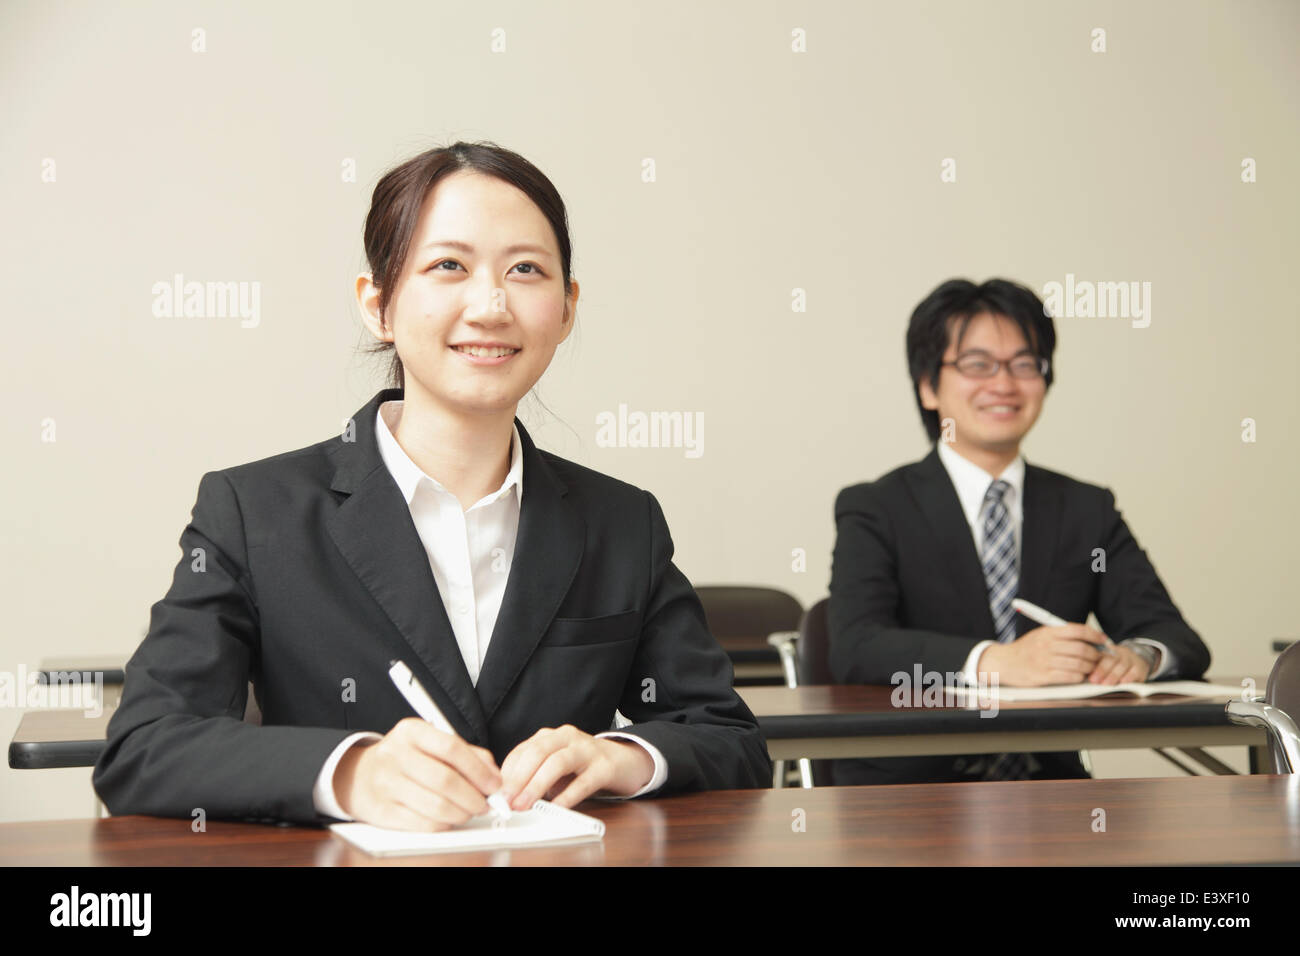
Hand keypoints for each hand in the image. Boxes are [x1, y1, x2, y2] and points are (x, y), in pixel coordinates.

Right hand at [334, 717, 502, 830]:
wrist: (358, 775)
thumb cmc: (405, 758)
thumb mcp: (431, 742)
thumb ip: (467, 753)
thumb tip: (494, 776)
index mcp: (411, 731)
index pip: (452, 748)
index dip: (479, 770)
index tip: (494, 784)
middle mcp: (395, 755)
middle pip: (446, 781)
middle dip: (474, 797)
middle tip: (485, 803)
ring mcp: (386, 784)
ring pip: (437, 807)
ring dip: (462, 813)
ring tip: (469, 810)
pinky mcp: (381, 812)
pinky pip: (423, 824)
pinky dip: (444, 825)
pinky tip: (449, 818)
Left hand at [500, 725, 654, 810]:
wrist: (624, 761)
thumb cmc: (584, 765)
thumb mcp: (555, 765)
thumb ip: (534, 775)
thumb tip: (510, 795)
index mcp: (551, 736)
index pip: (522, 750)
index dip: (506, 772)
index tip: (495, 793)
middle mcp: (567, 737)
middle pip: (537, 753)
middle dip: (518, 778)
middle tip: (506, 800)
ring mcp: (587, 750)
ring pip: (557, 763)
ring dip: (537, 785)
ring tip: (524, 804)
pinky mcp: (605, 767)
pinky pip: (583, 782)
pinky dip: (567, 796)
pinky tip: (556, 808)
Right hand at [978, 624, 1110, 685]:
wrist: (1005, 662)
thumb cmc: (1026, 649)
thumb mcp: (1041, 635)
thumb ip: (1061, 636)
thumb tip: (1088, 639)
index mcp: (1048, 632)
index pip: (1077, 630)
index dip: (1094, 635)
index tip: (1103, 640)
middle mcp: (1047, 645)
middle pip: (1081, 649)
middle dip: (1095, 654)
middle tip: (1099, 657)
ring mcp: (1045, 661)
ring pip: (1079, 664)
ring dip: (1090, 667)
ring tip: (1091, 668)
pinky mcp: (1044, 676)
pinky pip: (1070, 677)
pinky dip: (1079, 677)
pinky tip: (1080, 676)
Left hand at [1086, 643, 1150, 684]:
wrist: (1138, 662)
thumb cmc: (1116, 666)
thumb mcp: (1106, 663)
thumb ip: (1096, 668)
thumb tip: (1085, 678)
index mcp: (1108, 650)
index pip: (1101, 655)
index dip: (1095, 667)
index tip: (1090, 677)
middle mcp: (1120, 652)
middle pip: (1111, 659)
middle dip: (1102, 670)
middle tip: (1095, 681)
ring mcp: (1131, 658)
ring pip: (1122, 665)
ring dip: (1114, 675)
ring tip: (1107, 684)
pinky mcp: (1140, 667)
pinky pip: (1135, 671)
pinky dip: (1128, 677)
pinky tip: (1123, 682)